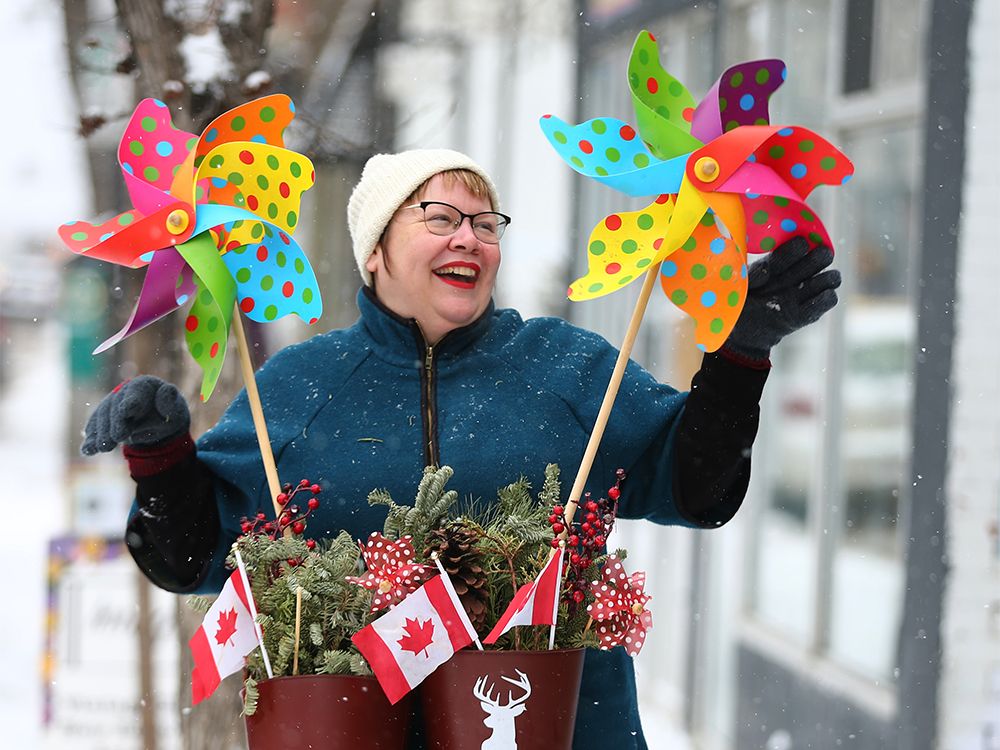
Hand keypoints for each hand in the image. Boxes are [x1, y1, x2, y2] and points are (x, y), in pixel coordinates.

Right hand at [81, 375, 190, 454]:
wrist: (157, 420)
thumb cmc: (168, 413)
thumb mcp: (176, 410)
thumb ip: (170, 402)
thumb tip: (168, 389)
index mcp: (144, 385)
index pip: (135, 392)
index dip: (130, 401)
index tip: (126, 411)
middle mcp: (124, 391)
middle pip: (116, 406)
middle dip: (115, 422)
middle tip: (118, 438)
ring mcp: (111, 404)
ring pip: (102, 417)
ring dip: (101, 433)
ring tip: (102, 448)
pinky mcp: (103, 419)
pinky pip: (95, 427)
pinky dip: (92, 439)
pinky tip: (88, 450)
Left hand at [723, 236, 840, 360]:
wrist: (742, 333)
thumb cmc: (737, 305)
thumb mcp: (735, 289)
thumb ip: (748, 279)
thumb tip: (765, 275)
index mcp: (775, 264)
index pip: (788, 251)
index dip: (794, 249)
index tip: (800, 244)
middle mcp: (793, 275)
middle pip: (816, 259)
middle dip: (818, 258)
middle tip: (822, 255)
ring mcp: (801, 294)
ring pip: (828, 278)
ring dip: (827, 278)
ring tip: (821, 280)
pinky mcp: (805, 314)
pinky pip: (826, 302)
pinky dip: (826, 298)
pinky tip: (824, 295)